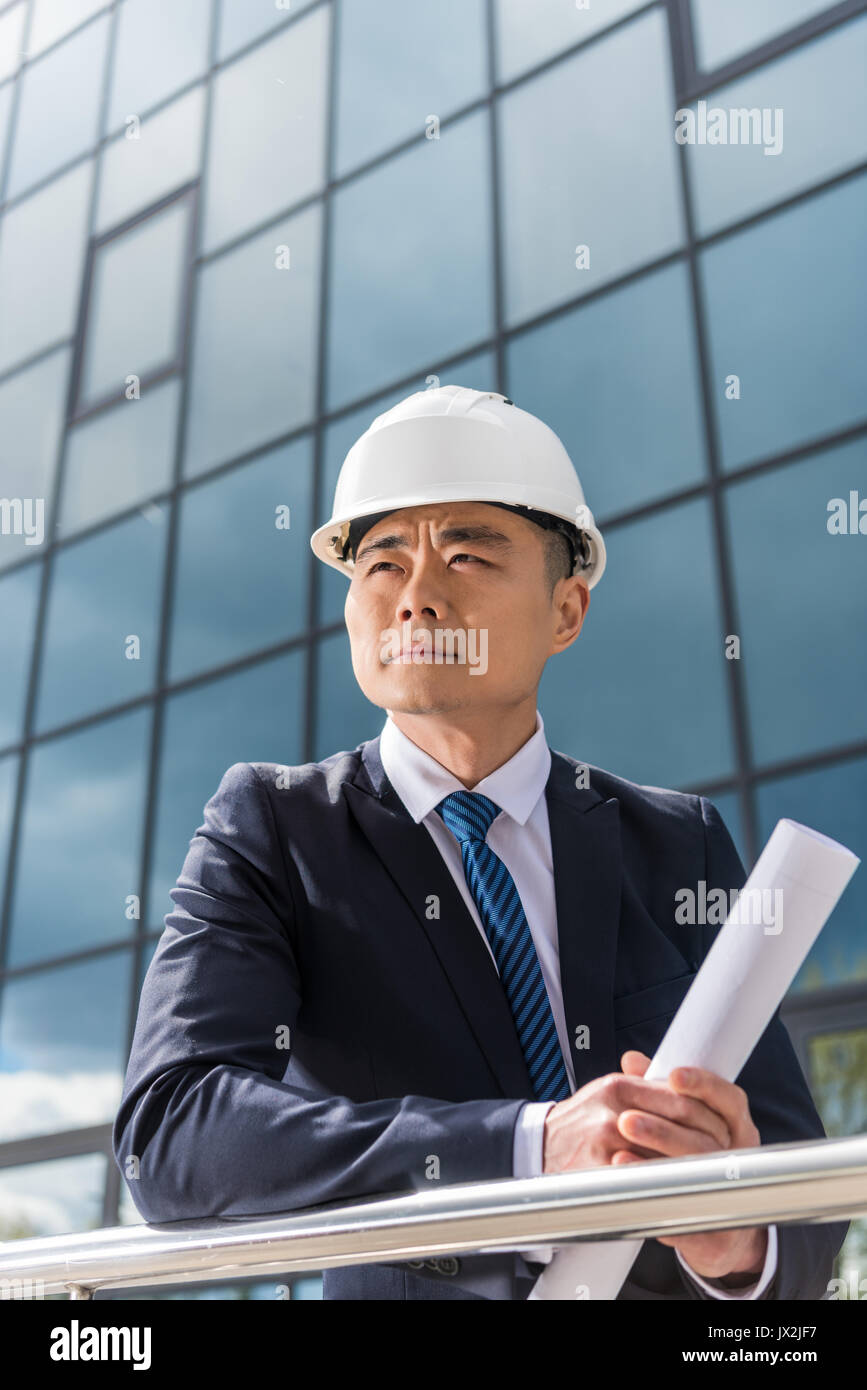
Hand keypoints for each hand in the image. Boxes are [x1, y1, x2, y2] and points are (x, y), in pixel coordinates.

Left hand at [612, 1050, 767, 1282]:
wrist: (718, 1228)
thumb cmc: (695, 1160)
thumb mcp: (683, 1122)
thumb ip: (660, 1089)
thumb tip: (633, 1060)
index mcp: (736, 1126)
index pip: (728, 1098)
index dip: (703, 1084)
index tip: (673, 1076)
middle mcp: (740, 1154)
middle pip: (707, 1134)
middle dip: (664, 1125)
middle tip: (626, 1117)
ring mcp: (733, 1190)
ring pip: (699, 1168)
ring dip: (658, 1152)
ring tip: (623, 1141)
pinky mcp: (716, 1226)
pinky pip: (686, 1205)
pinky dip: (655, 1187)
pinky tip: (627, 1174)